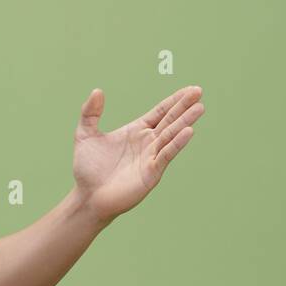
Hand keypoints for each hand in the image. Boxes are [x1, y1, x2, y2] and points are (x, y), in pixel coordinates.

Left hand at [71, 84, 204, 223]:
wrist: (87, 196)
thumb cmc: (88, 168)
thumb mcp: (85, 134)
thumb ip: (90, 113)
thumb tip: (97, 90)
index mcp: (136, 131)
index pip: (160, 112)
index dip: (174, 101)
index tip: (190, 90)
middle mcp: (148, 143)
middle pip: (170, 120)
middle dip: (184, 106)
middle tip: (199, 91)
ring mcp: (151, 157)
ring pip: (171, 135)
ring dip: (185, 122)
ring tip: (199, 108)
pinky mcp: (151, 173)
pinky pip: (166, 155)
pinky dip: (177, 143)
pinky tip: (188, 131)